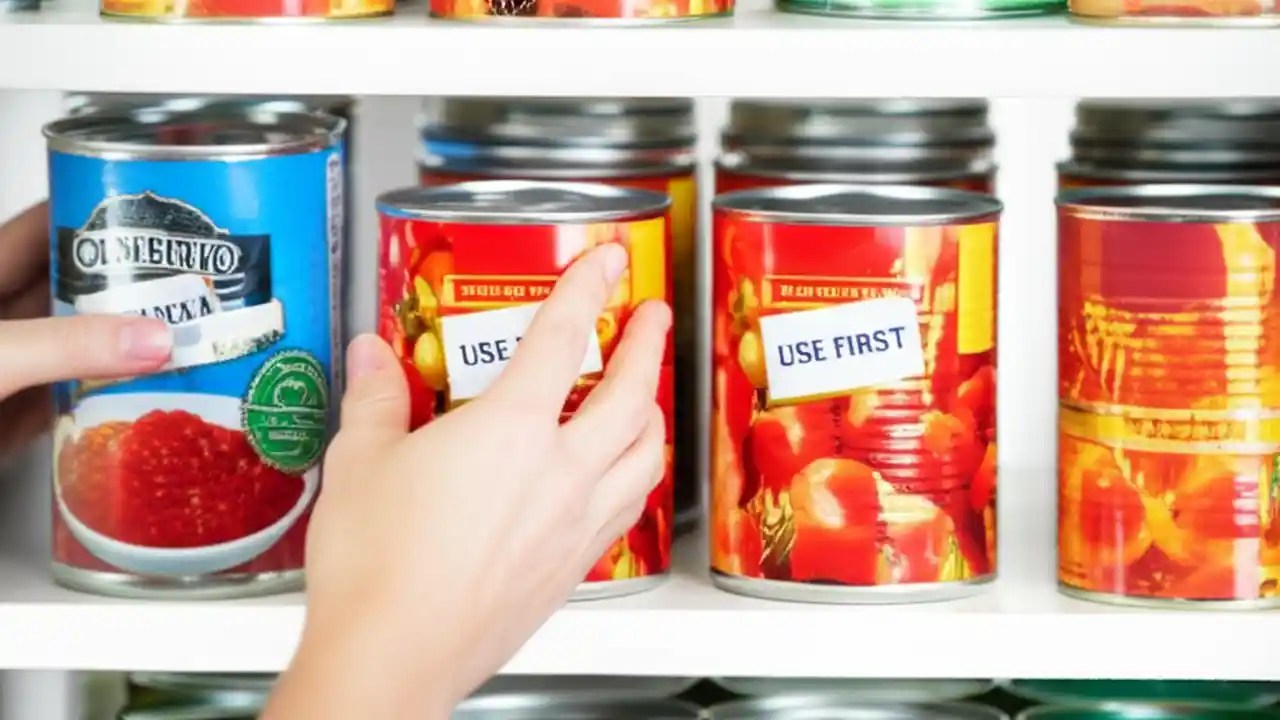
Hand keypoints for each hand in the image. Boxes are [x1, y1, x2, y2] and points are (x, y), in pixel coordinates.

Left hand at [0, 202, 170, 454]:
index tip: (165, 210)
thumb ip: (65, 346)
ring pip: (80, 350)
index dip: (103, 210)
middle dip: (134, 286)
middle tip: (199, 283)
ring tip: (192, 339)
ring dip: (130, 349)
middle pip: (76, 289)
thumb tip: (153, 338)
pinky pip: (70, 407)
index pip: (48, 226)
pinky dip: (110, 404)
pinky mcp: (4, 427)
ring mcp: (0, 375)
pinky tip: (149, 401)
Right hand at [266, 244, 670, 718]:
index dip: (589, 286)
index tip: (608, 260)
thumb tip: (372, 357)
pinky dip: (634, 475)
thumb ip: (376, 398)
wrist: (393, 656)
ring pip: (645, 454)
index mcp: (512, 431)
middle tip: (649, 316)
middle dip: (645, 344)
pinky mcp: (572, 567)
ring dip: (654, 411)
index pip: (563, 337)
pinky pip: (627, 506)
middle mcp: (560, 473)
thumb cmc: (377, 569)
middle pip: (629, 393)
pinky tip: (618, 478)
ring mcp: (574, 523)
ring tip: (648, 395)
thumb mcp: (362, 462)